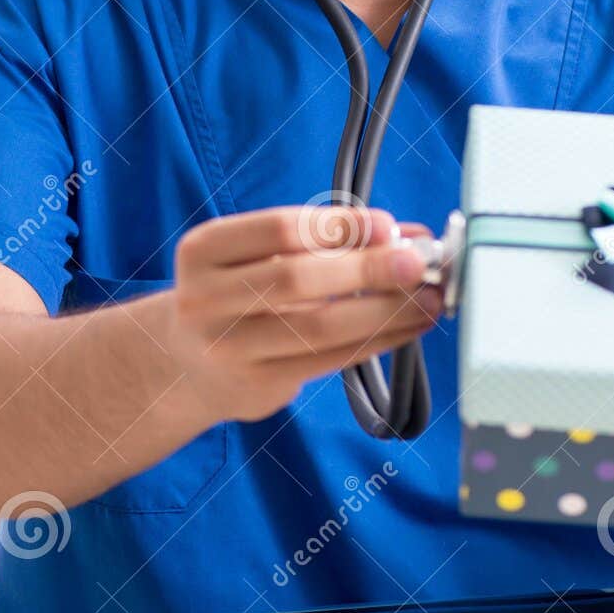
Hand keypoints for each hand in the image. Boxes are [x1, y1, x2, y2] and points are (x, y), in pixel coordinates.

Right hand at [164, 205, 442, 422]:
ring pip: (318, 328)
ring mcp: (227, 349)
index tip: (386, 226)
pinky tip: (408, 327)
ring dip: (384, 311)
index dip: (338, 226)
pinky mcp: (256, 386)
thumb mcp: (264, 255)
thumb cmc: (240, 293)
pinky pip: (329, 361)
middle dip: (367, 269)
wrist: (184, 361)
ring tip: (429, 299)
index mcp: (205, 250)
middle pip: (297, 279)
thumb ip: (328, 239)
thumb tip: (410, 234)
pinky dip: (377, 341)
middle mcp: (205, 299)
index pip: (279, 229)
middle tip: (418, 263)